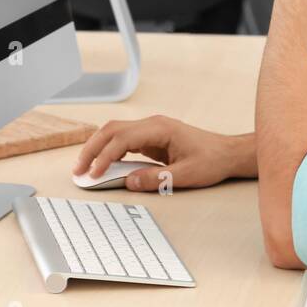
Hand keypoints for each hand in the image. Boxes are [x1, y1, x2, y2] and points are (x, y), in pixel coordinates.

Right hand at [72, 115, 253, 190]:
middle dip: (92, 149)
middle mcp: (152, 124)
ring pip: (114, 133)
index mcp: (159, 128)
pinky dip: (109, 151)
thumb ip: (157, 179)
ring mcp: (151, 129)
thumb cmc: (212, 160)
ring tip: (85, 168)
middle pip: (111, 130)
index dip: (104, 156)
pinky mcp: (151, 138)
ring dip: (97, 148)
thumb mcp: (186, 175)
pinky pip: (124, 141)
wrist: (227, 153)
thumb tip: (129, 182)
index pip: (122, 139)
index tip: (94, 174)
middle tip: (79, 170)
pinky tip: (102, 164)